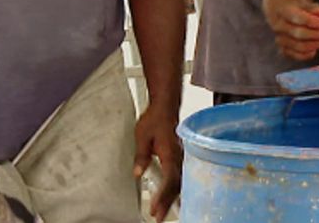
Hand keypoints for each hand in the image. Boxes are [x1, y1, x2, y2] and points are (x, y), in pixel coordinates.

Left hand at [134, 106, 181, 220]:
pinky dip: (175, 189)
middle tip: (159, 217)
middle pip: (176, 185)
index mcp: (171, 154)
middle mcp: (179, 157)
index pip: (169, 180)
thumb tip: (138, 172)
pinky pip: (179, 176)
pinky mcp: (179, 157)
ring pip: (180, 182)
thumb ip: (141, 156)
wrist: (165, 106)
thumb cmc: (155, 119)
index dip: (162, 197)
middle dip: (167, 203)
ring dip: (172, 198)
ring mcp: (180, 157)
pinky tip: (174, 196)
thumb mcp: (142, 136)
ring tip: (166, 211)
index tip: (154, 208)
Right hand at [268, 2, 318, 60]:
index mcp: (282, 9)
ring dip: (313, 45)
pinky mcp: (282, 48)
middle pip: (299, 34)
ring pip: (297, 46)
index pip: (297, 18)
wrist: (279, 5)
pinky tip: (313, 50)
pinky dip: (305, 55)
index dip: (312, 22)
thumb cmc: (294, 1)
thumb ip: (313, 7)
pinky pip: (293, 55)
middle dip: (316, 34)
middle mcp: (278, 25)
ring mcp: (279, 37)